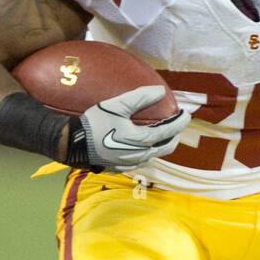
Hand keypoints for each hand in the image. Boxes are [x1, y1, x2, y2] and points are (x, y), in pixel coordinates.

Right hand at [69, 86, 190, 170]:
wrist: (73, 144)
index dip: (179, 123)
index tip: (186, 114)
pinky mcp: (121, 167)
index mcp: (141, 140)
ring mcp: (130, 164)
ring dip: (161, 144)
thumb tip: (160, 92)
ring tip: (161, 132)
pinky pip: (141, 160)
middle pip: (165, 148)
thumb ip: (140, 98)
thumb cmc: (94, 123)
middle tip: (176, 124)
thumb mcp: (116, 105)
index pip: (168, 132)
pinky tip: (142, 143)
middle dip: (174, 136)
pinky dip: (148, 150)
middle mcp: (139, 156)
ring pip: (154, 155)